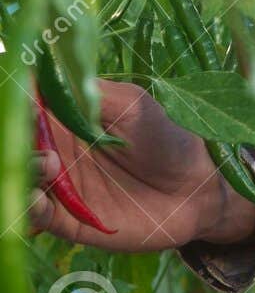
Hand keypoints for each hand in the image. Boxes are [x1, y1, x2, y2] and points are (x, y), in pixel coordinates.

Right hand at [29, 80, 254, 252]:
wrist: (198, 188)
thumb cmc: (167, 136)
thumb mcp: (131, 105)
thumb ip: (90, 93)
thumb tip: (45, 73)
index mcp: (64, 116)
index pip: (25, 106)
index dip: (17, 103)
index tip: (19, 102)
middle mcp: (53, 148)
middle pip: (16, 142)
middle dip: (14, 140)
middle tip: (34, 140)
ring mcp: (59, 184)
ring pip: (19, 177)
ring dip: (20, 172)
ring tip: (47, 164)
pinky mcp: (69, 219)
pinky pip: (36, 215)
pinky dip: (29, 209)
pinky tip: (39, 200)